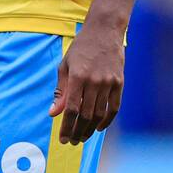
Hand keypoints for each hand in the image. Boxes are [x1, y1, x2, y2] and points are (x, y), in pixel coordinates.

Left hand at [47, 21, 124, 144]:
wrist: (104, 30)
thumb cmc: (81, 48)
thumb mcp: (65, 66)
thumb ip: (60, 90)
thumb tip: (53, 113)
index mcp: (77, 76)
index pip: (71, 109)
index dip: (67, 127)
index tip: (63, 139)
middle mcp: (94, 81)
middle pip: (85, 115)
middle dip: (78, 132)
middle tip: (72, 142)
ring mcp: (108, 82)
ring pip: (100, 114)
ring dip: (90, 129)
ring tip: (83, 137)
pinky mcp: (119, 82)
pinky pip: (114, 107)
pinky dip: (107, 120)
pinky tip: (99, 128)